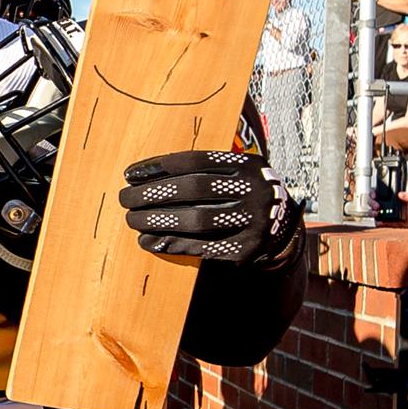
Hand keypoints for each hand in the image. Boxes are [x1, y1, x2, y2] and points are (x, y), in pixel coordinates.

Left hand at [119, 151, 301, 265]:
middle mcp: (254, 190)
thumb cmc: (242, 192)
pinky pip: (203, 247)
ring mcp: (253, 221)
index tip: (131, 173)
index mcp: (247, 164)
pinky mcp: (246, 248)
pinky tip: (149, 241)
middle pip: (194, 189)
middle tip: (126, 198)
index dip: (159, 166)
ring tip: (133, 220)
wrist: (282, 225)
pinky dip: (172, 244)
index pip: (196, 160)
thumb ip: (199, 169)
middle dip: (153, 194)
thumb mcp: (234, 170)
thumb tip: (143, 176)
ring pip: (197, 220)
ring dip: (158, 221)